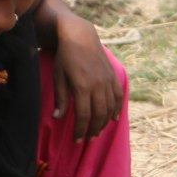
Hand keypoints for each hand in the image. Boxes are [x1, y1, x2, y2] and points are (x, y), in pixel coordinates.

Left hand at [52, 14, 120, 141]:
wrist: (80, 36)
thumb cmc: (66, 57)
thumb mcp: (59, 77)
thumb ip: (61, 98)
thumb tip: (57, 118)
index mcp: (82, 86)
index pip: (83, 115)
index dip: (80, 130)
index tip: (77, 140)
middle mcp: (98, 85)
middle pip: (99, 115)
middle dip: (93, 130)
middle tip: (88, 139)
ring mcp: (107, 81)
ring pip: (110, 108)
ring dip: (105, 122)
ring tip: (98, 131)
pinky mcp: (113, 76)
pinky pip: (118, 97)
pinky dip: (117, 109)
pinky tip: (113, 118)